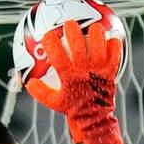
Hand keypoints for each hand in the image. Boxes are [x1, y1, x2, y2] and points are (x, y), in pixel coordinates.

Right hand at [26, 20, 129, 143]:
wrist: (95, 119)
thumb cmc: (73, 108)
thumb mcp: (54, 102)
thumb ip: (40, 92)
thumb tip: (28, 81)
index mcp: (68, 76)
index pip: (55, 52)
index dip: (50, 40)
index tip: (48, 35)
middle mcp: (83, 69)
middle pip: (76, 41)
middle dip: (71, 28)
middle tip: (69, 24)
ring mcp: (98, 69)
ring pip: (98, 41)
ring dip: (95, 31)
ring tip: (92, 28)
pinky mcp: (111, 70)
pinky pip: (115, 51)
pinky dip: (113, 43)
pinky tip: (110, 39)